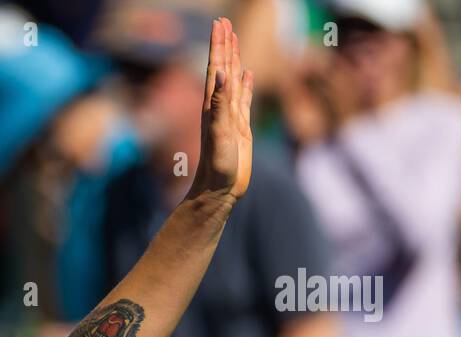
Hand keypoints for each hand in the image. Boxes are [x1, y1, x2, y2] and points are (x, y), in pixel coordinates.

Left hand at [188, 17, 253, 204]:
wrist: (218, 190)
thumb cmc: (217, 166)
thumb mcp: (219, 133)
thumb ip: (220, 104)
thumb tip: (222, 74)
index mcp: (213, 105)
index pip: (215, 67)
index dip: (218, 45)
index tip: (219, 23)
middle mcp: (220, 106)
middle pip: (223, 67)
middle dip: (224, 44)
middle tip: (224, 22)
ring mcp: (230, 116)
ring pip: (234, 79)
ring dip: (234, 59)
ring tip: (235, 39)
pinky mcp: (241, 127)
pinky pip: (244, 98)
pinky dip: (246, 83)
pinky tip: (248, 74)